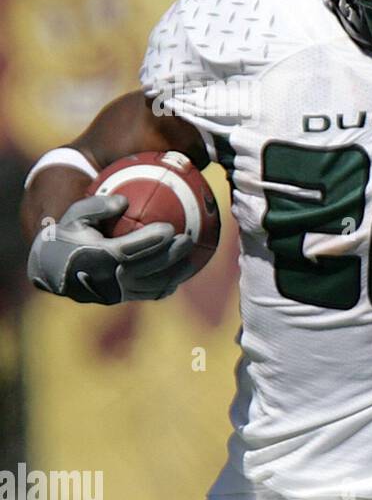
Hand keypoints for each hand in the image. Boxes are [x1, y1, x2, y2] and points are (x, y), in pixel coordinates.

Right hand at [28, 194, 193, 304]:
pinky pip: (148, 294)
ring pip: (151, 287)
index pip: (128, 250)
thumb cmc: (68, 235)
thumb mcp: (74, 216)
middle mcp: (106, 279)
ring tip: (191, 260)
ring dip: (174, 274)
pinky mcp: (119, 299)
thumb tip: (123, 201)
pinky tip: (179, 274)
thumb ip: (96, 206)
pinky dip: (166, 285)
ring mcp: (114, 292)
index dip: (151, 241)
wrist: (52, 269)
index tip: (170, 227)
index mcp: (96, 257)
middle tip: (188, 239)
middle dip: (171, 256)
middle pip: (146, 269)